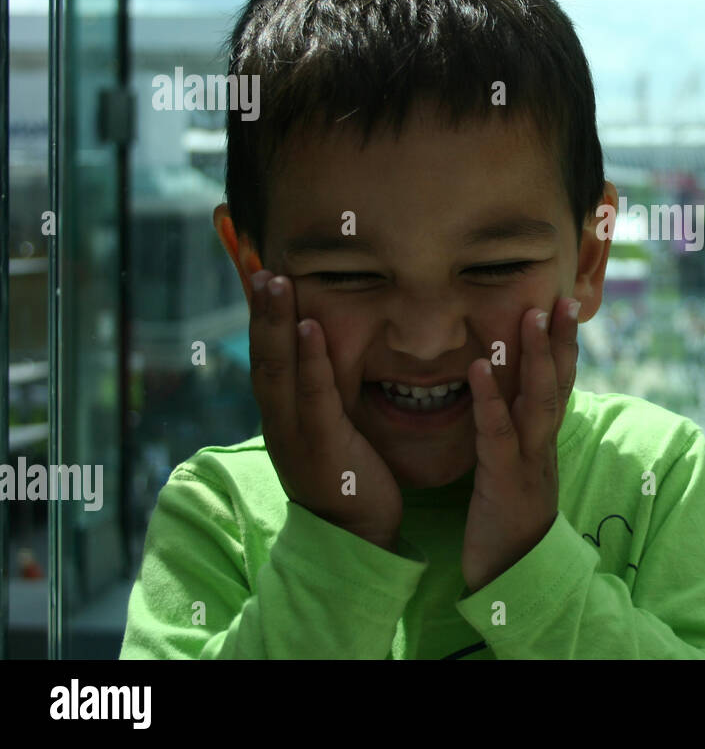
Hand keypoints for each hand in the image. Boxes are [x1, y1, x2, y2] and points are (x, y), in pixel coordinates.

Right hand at [248, 269, 403, 550]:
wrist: (356, 534)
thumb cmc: (349, 476)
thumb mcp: (329, 428)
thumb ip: (323, 393)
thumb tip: (325, 352)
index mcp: (280, 414)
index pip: (265, 355)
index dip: (260, 315)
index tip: (257, 272)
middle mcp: (278, 420)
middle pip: (262, 354)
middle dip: (259, 308)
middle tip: (257, 263)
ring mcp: (294, 433)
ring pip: (278, 369)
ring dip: (275, 322)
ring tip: (274, 280)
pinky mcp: (321, 445)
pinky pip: (313, 395)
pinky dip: (310, 359)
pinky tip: (308, 327)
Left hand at [461, 296, 580, 593]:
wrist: (513, 583)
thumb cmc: (507, 525)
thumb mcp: (514, 473)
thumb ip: (513, 438)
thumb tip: (506, 403)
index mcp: (543, 444)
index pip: (558, 385)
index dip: (563, 346)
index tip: (564, 307)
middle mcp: (543, 448)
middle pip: (557, 385)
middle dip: (559, 340)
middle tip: (561, 298)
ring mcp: (529, 464)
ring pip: (537, 402)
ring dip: (534, 357)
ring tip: (529, 316)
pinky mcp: (505, 483)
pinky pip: (498, 436)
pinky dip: (490, 400)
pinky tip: (479, 369)